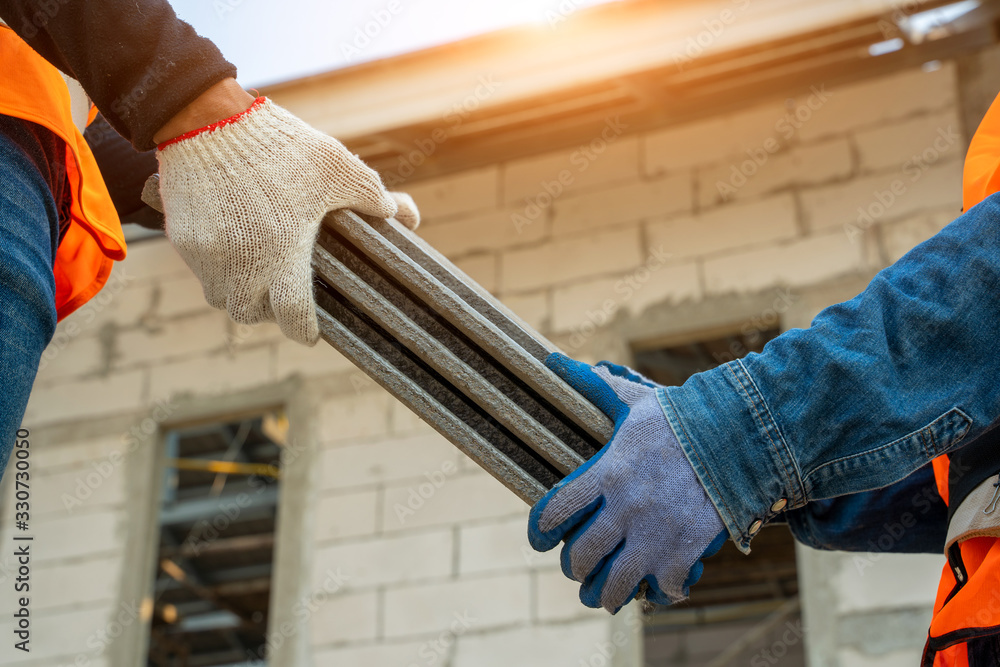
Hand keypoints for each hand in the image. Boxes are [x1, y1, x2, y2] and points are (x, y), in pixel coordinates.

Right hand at [154, 93, 417, 345]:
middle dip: (269, 312)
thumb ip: (372, 197)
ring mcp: (204, 254)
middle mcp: (239, 265)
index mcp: (282, 256)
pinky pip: (199, 268)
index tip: (312, 332)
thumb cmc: (281, 146)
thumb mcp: (338, 167)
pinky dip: (217, 267)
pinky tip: (233, 245)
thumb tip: (405, 216)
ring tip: (258, 273)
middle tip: (282, 296)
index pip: (293, 318)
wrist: (206, 119)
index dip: (306, 331)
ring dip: (240, 293)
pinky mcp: (181, 237)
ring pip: (220, 296)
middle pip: (251, 314)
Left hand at [527, 353, 726, 612]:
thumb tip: (556, 360)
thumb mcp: (635, 400)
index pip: (555, 511)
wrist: (741, 436)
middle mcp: (626, 508)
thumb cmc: (683, 418)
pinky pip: (665, 586)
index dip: (540, 530)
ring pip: (617, 582)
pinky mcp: (688, 548)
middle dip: (575, 567)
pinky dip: (662, 592)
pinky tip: (662, 588)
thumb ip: (595, 387)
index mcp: (607, 473)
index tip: (540, 539)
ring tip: (605, 597)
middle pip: (581, 555)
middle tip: (577, 569)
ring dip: (607, 594)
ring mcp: (657, 532)